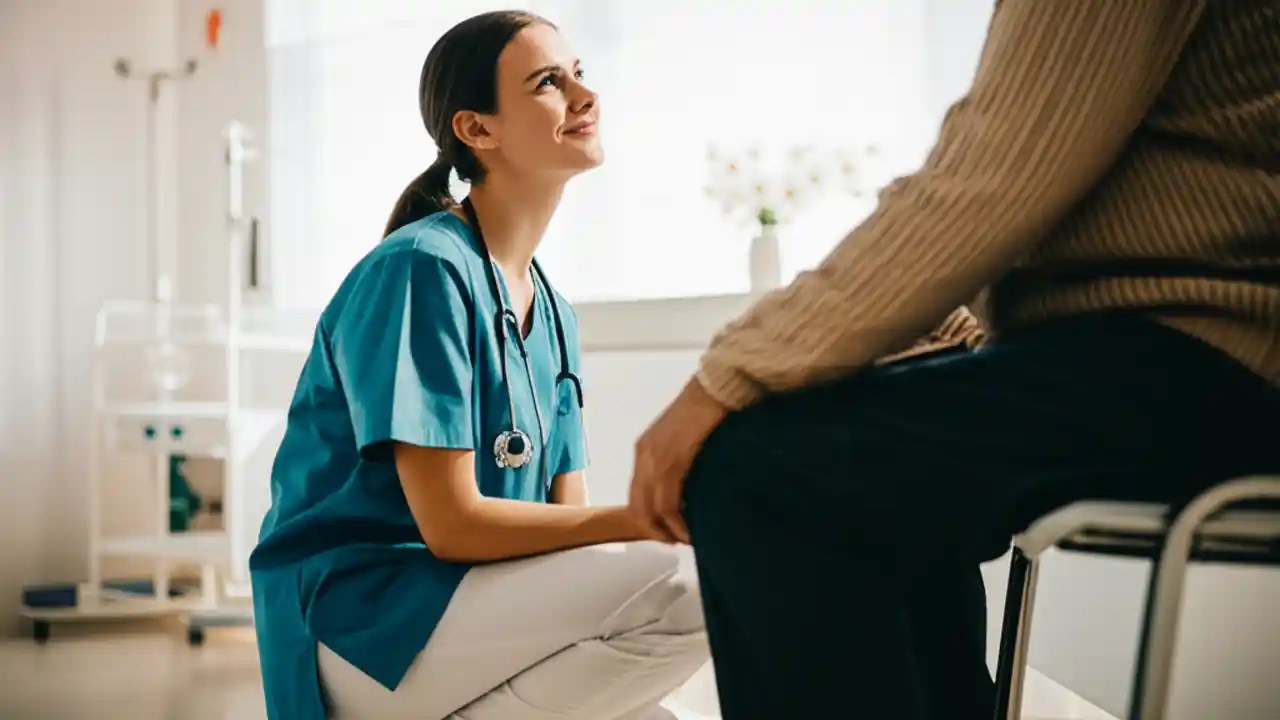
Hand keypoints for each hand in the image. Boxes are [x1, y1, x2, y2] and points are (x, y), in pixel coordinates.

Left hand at [629, 378, 727, 543]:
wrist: (716, 388)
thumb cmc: (707, 410)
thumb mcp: (683, 439)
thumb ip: (678, 461)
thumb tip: (687, 487)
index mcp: (644, 450)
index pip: (636, 495)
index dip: (648, 519)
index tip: (665, 532)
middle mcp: (644, 455)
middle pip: (637, 507)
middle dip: (654, 530)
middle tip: (674, 542)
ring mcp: (655, 459)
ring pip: (651, 510)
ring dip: (668, 531)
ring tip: (685, 540)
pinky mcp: (672, 462)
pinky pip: (668, 503)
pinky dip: (677, 523)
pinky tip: (690, 531)